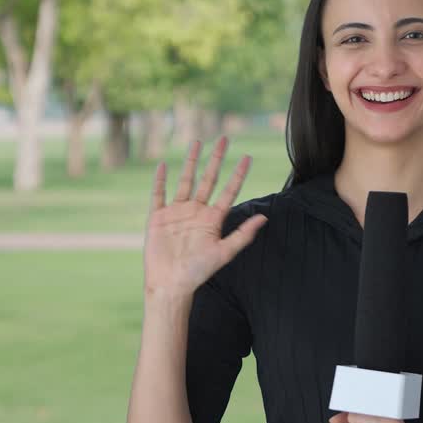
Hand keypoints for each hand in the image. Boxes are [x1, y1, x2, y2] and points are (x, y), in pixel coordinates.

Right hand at [143, 136, 266, 296]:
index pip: (229, 191)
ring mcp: (177, 212)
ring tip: (197, 142)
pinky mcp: (158, 217)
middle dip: (216, 159)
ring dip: (191, 161)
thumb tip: (264, 218)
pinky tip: (163, 165)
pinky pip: (158, 194)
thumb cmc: (198, 272)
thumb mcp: (224, 253)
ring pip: (185, 180)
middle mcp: (196, 212)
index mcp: (212, 219)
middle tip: (225, 139)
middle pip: (208, 179)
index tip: (248, 158)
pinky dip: (160, 180)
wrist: (171, 284)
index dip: (238, 175)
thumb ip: (243, 235)